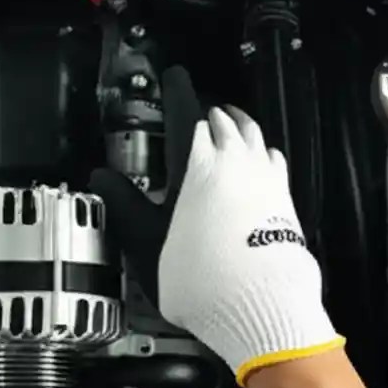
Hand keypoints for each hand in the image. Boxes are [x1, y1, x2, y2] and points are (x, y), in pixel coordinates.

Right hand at [93, 94, 342, 386]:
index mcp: (198, 163)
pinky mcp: (285, 198)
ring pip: (252, 134)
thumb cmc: (203, 279)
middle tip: (193, 111)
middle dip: (206, 111)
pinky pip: (271, 159)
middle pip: (223, 119)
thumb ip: (124, 204)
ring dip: (236, 125)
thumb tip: (102, 178)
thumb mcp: (146, 241)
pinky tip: (256, 161)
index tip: (172, 79)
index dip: (176, 90)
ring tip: (226, 126)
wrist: (261, 308)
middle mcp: (236, 161)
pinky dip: (259, 151)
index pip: (187, 111)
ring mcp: (266, 178)